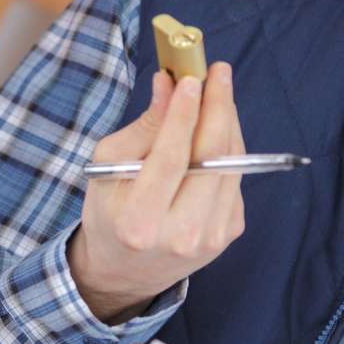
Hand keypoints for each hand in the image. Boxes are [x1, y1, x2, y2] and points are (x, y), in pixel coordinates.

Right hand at [68, 62, 246, 323]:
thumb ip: (144, 126)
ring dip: (228, 121)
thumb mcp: (108, 166)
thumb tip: (170, 83)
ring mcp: (211, 238)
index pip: (171, 158)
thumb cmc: (109, 211)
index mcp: (139, 221)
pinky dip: (229, 146)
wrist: (125, 271)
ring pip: (231, 164)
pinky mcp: (229, 233)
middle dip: (218, 106)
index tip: (191, 79)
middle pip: (211, 158)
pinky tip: (216, 128)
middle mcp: (180, 235)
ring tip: (219, 91)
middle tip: (218, 72)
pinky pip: (235, 177)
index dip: (184, 114)